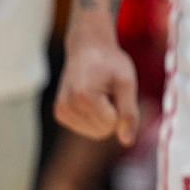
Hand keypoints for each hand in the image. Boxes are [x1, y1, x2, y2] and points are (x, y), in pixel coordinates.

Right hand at [53, 32, 139, 146]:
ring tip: (100, 92)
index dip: (121, 108)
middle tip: (108, 89)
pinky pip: (87, 129)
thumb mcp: (127, 82)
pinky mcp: (60, 114)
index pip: (111, 124)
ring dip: (104, 115)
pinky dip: (95, 116)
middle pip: (103, 132)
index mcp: (83, 97)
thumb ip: (129, 112)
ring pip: (96, 133)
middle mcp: (66, 107)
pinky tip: (92, 96)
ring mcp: (60, 112)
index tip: (115, 88)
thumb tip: (127, 142)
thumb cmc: (111, 62)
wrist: (88, 47)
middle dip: (113, 113)